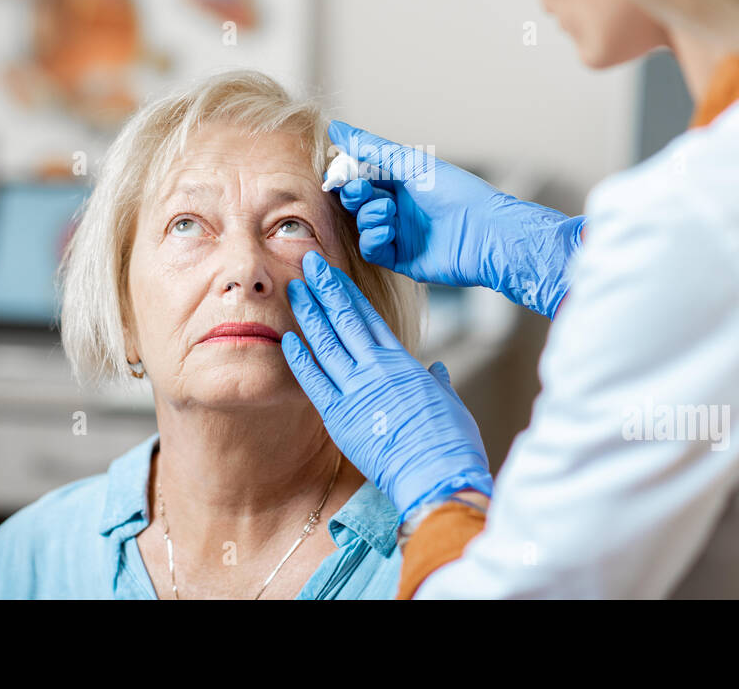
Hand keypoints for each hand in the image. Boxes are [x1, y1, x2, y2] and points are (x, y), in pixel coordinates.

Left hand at [281, 250, 492, 523]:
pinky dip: (300, 358)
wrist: (439, 475)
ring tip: (294, 288)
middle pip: (345, 320)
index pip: (370, 317)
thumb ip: (439, 382)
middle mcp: (377, 368)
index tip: (334, 274)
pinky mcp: (340, 416)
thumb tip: (436, 369)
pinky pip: (314, 381)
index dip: (349, 292)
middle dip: (325, 289)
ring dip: (308, 313)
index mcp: (403, 362)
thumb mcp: (451, 402)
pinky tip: (287, 338)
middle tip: (308, 262)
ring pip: (326, 342)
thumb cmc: (451, 442)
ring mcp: (357, 390)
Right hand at [327, 120, 585, 317]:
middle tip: (360, 191)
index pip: (363, 176)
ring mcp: (402, 234)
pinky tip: (388, 232)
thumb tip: (335, 127)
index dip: (347, 175)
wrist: (486, 233)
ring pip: (364, 225)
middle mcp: (401, 207)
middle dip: (354, 195)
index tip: (337, 173)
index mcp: (404, 181)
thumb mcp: (410, 163)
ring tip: (387, 211)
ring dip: (368, 216)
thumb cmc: (456, 193)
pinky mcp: (403, 259)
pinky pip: (374, 250)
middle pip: (359, 202)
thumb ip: (370, 148)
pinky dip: (374, 239)